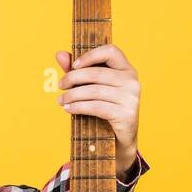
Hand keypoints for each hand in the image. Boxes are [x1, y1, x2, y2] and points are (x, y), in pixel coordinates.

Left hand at [56, 43, 139, 174]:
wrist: (120, 140)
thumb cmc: (105, 109)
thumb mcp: (91, 87)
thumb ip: (77, 70)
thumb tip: (59, 54)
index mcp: (126, 69)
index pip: (110, 51)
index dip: (90, 55)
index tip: (73, 65)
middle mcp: (132, 81)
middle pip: (96, 73)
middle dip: (73, 78)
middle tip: (60, 85)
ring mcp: (131, 98)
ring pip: (94, 91)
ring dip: (72, 95)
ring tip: (61, 100)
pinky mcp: (126, 114)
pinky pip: (96, 107)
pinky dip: (78, 107)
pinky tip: (68, 109)